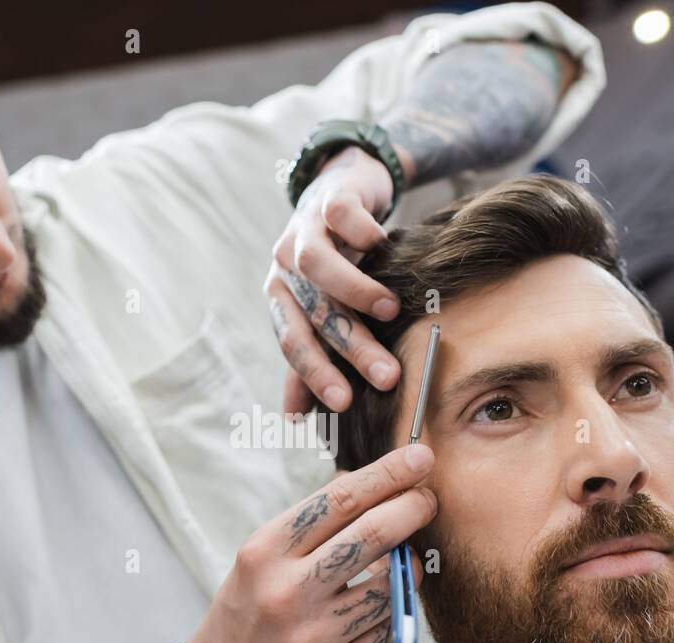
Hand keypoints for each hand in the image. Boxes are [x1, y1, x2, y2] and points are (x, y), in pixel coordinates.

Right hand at [165, 444, 436, 642]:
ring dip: (406, 566)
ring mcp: (317, 636)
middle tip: (428, 498)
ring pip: (390, 585)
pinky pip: (389, 628)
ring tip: (399, 560)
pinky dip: (392, 610)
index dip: (388, 474)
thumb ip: (313, 525)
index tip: (419, 458)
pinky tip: (378, 604)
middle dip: (412, 508)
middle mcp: (290, 592)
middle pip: (373, 536)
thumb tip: (372, 485)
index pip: (340, 501)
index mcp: (266, 553)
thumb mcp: (261, 557)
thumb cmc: (247, 609)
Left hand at [263, 145, 405, 414]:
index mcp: (282, 300)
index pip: (293, 343)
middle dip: (350, 347)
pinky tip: (384, 249)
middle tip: (387, 376)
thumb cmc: (334, 262)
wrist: (338, 193)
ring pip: (317, 266)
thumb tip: (296, 419)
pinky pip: (339, 217)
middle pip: (313, 312)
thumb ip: (309, 359)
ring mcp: (302, 231)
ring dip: (354, 292)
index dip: (315, 375)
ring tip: (390, 311)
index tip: (345, 404)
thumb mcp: (320, 309)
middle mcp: (285, 268)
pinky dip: (362, 234)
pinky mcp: (328, 201)